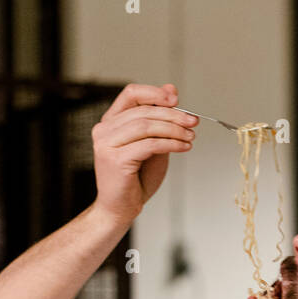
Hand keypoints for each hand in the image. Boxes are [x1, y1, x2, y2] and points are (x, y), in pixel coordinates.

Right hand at [91, 83, 197, 223]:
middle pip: (143, 110)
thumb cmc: (135, 178)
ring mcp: (106, 144)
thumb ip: (159, 120)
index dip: (155, 93)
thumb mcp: (152, 143)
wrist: (121, 208)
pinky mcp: (116, 160)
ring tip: (190, 136)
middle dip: (173, 115)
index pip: (131, 93)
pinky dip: (171, 143)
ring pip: (147, 125)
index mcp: (110, 122)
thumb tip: (171, 90)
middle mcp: (104, 130)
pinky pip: (150, 144)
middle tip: (193, 121)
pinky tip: (183, 147)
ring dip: (174, 129)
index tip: (177, 100)